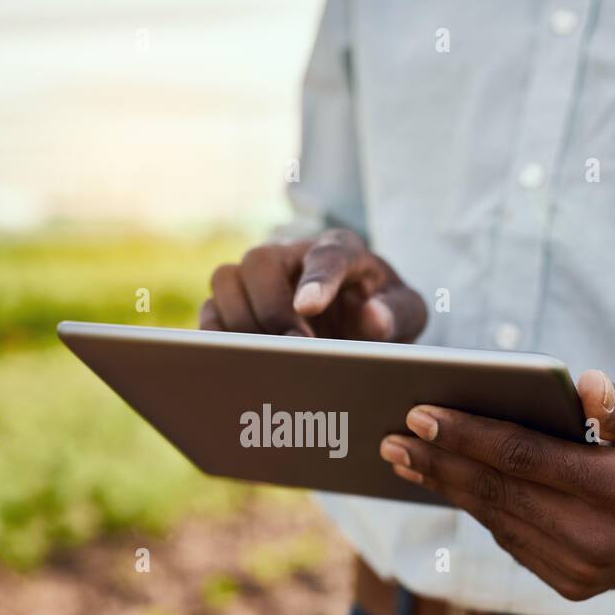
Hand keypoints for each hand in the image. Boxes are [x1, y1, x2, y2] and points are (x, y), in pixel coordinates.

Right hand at [200, 228, 425, 341]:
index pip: (328, 255)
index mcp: (340, 250)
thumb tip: (373, 317)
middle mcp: (291, 256)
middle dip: (273, 309)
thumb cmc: (381, 315)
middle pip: (260, 261)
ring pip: (225, 280)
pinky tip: (236, 364)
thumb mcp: (406, 315)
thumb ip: (397, 314)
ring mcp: (257, 280)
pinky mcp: (234, 306)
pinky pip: (208, 313)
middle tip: (294, 348)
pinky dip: (216, 338)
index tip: (309, 307)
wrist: (359, 327)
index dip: (316, 280)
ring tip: (267, 359)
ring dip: (242, 323)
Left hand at [378, 370, 614, 600]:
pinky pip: (510, 540)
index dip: (467, 435)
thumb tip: (583, 384)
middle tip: (390, 439)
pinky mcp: (571, 584)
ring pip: (496, 520)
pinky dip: (478, 510)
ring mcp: (581, 569)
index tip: (420, 413)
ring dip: (448, 487)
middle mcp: (596, 538)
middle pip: (497, 492)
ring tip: (406, 458)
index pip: (523, 457)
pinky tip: (450, 483)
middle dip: (438, 462)